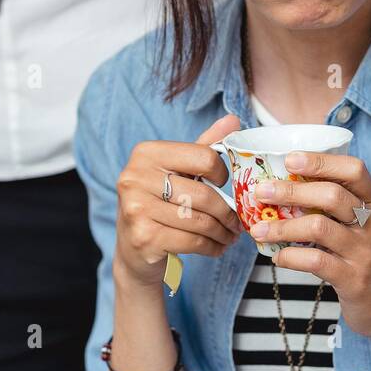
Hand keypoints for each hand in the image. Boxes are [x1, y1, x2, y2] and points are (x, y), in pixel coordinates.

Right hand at [113, 114, 245, 288]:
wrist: (132, 249)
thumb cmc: (159, 204)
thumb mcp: (178, 171)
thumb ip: (203, 146)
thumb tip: (233, 120)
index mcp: (146, 153)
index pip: (203, 157)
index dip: (221, 174)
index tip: (224, 186)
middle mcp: (136, 177)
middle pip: (204, 194)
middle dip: (227, 212)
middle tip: (238, 222)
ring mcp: (136, 208)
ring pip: (200, 221)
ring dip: (222, 232)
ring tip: (230, 235)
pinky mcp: (144, 237)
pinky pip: (192, 242)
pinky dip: (212, 247)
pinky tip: (216, 247)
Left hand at [248, 150, 370, 340]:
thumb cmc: (364, 254)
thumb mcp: (358, 223)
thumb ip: (332, 204)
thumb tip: (281, 183)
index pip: (354, 170)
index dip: (321, 161)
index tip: (290, 159)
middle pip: (332, 196)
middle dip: (291, 191)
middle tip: (261, 192)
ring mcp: (365, 252)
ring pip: (320, 228)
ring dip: (283, 227)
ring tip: (258, 229)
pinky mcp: (354, 279)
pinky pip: (316, 261)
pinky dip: (290, 257)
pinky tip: (277, 256)